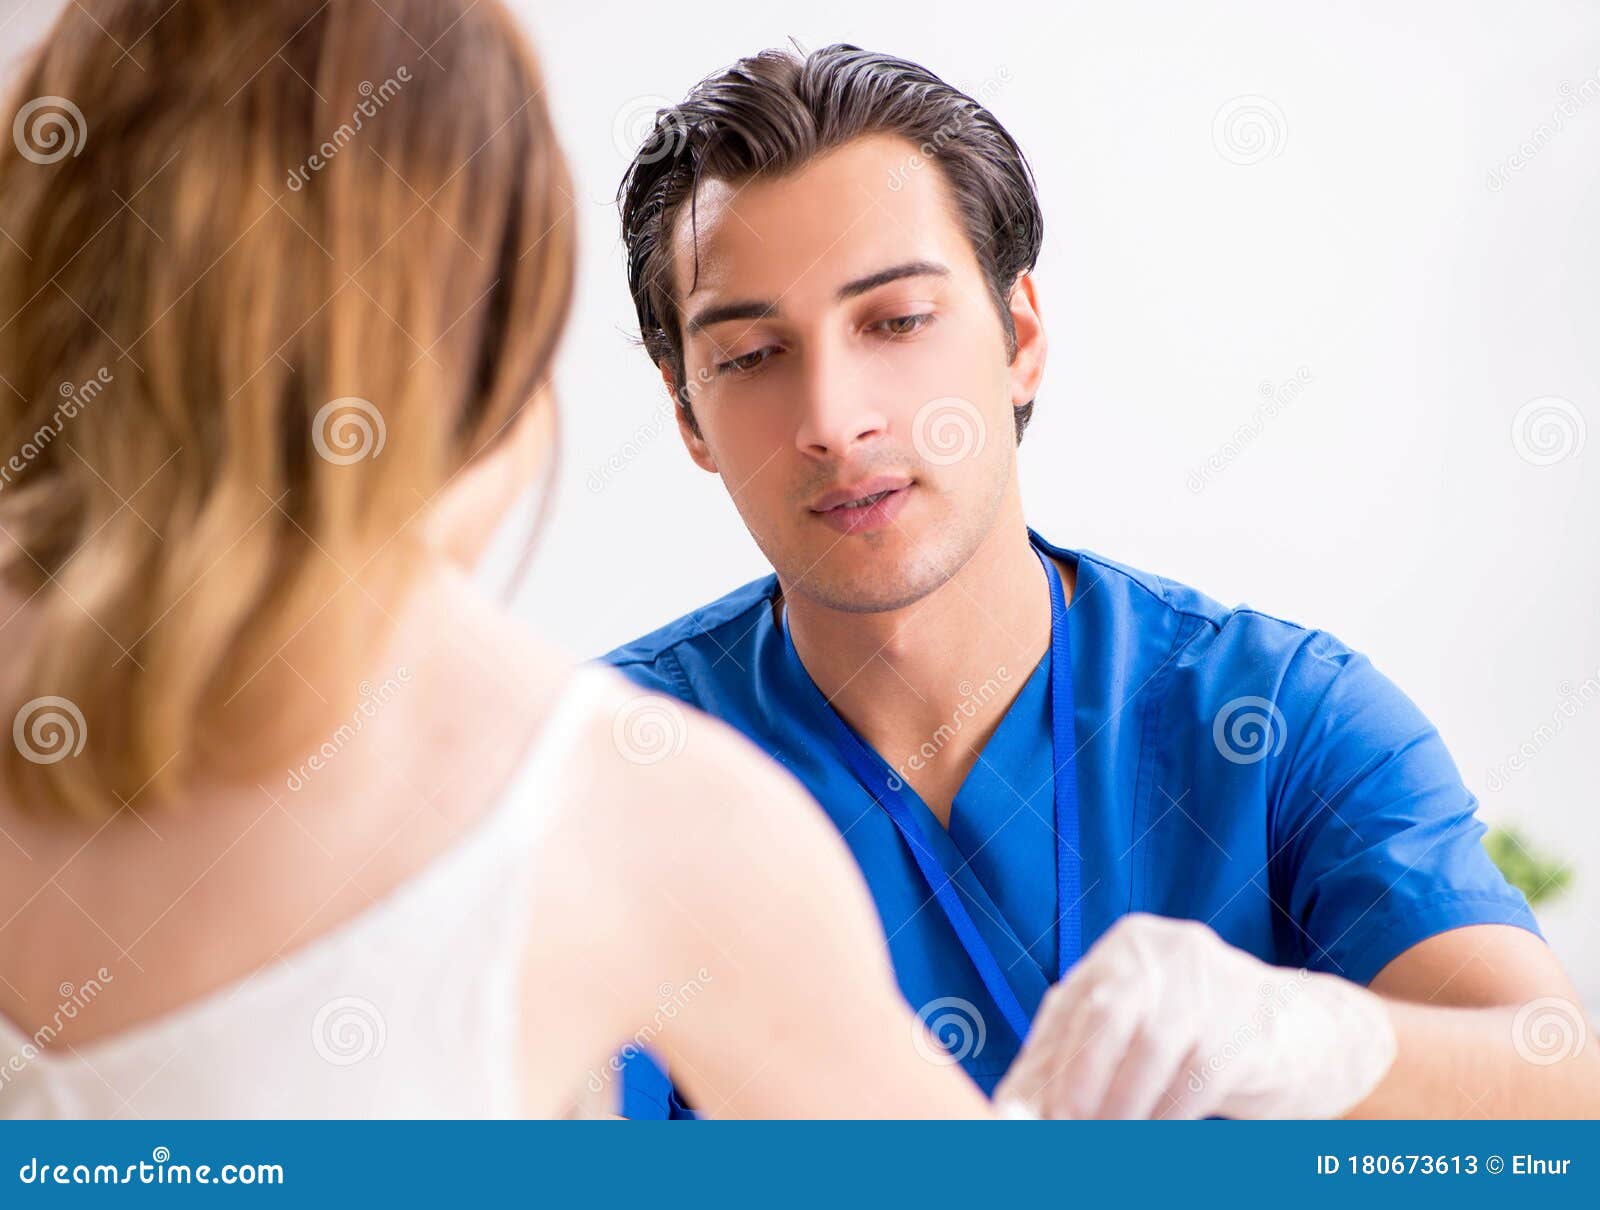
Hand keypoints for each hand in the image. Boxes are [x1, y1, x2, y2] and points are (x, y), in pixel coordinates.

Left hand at [994, 912, 1396, 1118]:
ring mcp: (1210, 984)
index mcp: (1127, 949)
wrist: (1308, 1037)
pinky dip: (1165, 1117)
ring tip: (1104, 1142)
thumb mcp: (1138, 1032)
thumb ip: (1079, 1057)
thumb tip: (1012, 1106)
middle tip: (1057, 1129)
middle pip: (1104, 1013)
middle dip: (1075, 1079)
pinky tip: (1153, 1136)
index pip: (1068, 1006)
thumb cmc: (1200, 1039)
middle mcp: (1165, 952)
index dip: (1041, 1064)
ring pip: (1148, 1051)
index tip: (1017, 1114)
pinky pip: (1193, 1081)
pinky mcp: (1247, 1028)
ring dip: (1120, 1108)